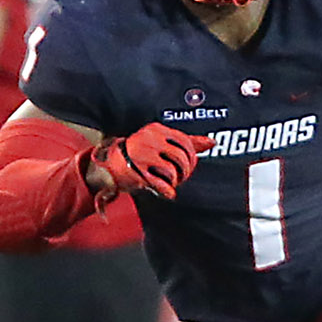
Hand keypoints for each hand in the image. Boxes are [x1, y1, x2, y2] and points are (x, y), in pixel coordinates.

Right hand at [85, 123, 211, 200]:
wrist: (110, 165)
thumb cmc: (140, 154)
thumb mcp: (162, 143)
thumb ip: (187, 142)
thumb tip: (212, 142)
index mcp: (157, 130)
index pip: (185, 142)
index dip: (192, 157)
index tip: (188, 165)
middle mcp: (149, 139)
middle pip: (181, 157)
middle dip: (186, 171)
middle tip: (182, 176)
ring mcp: (142, 155)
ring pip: (173, 170)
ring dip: (177, 180)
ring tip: (173, 182)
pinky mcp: (137, 171)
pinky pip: (160, 183)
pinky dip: (167, 190)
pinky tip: (167, 191)